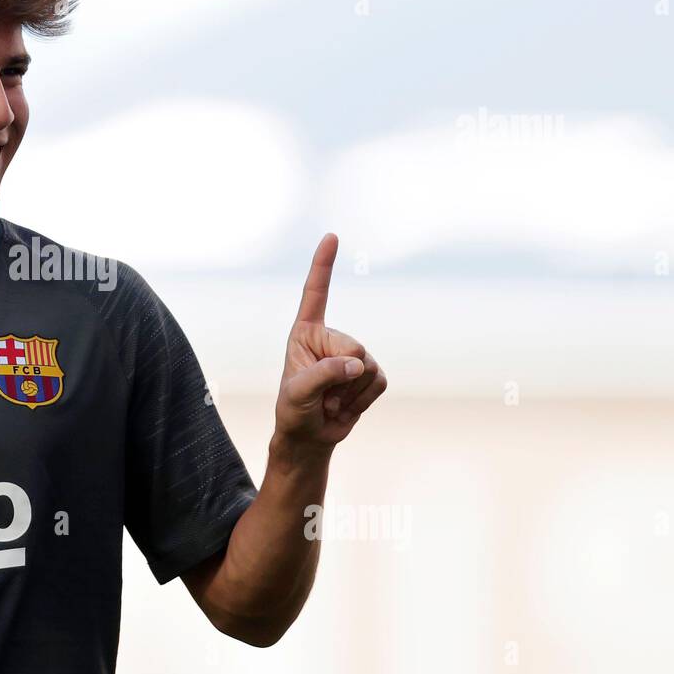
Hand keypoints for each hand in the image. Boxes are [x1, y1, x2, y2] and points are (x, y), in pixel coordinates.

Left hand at [273, 233, 386, 452]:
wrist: (310, 437)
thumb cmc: (294, 410)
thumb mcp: (297, 393)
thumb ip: (323, 374)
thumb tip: (357, 364)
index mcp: (305, 332)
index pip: (315, 293)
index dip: (323, 265)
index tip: (331, 236)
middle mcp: (330, 338)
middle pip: (354, 345)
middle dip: (340, 375)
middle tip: (321, 394)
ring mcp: (353, 354)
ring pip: (369, 365)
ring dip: (351, 392)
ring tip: (330, 400)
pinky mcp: (370, 373)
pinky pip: (380, 381)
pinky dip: (364, 399)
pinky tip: (346, 405)